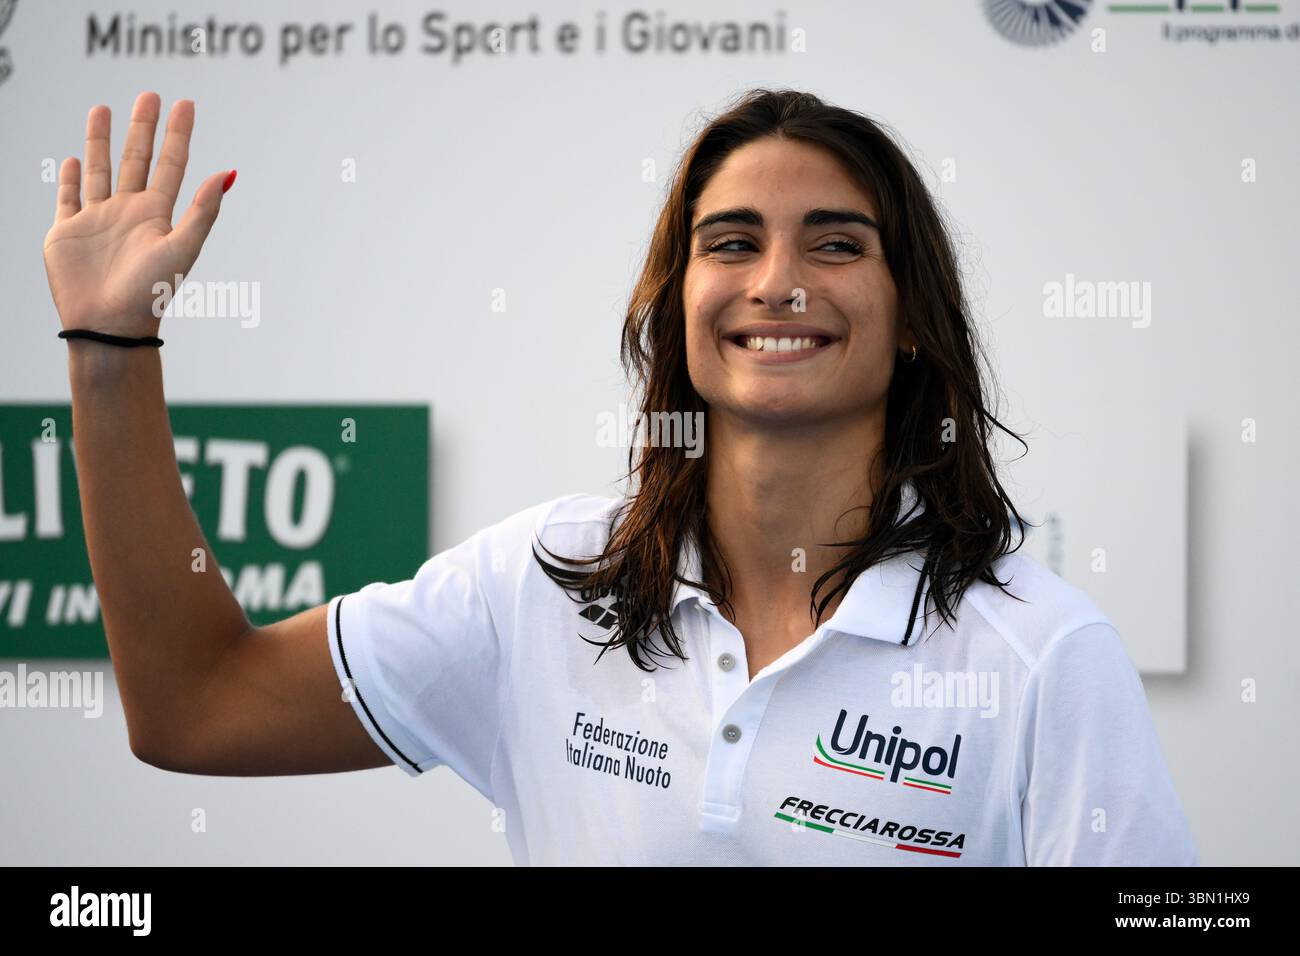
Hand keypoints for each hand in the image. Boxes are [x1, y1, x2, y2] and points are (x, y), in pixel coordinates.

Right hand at [42, 91, 232, 336]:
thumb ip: (203, 210)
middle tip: (150, 94)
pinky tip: (74, 160)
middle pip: (137, 159)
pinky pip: (69, 199)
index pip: (171, 164)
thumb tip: (229, 172)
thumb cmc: (150, 292)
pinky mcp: (67, 233)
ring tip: (103, 109)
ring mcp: (97, 222)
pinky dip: (70, 178)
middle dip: (143, 127)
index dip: (178, 134)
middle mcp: (128, 213)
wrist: (110, 326)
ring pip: (100, 170)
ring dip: (101, 141)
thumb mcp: (183, 247)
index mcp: (157, 215)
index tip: (185, 103)